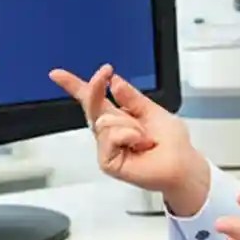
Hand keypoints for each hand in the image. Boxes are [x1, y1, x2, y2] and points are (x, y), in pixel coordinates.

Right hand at [48, 64, 209, 213]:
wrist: (183, 166)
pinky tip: (139, 145)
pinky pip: (111, 136)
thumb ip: (131, 97)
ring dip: (130, 124)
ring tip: (145, 138)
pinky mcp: (108, 162)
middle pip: (91, 105)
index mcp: (119, 118)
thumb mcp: (152, 110)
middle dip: (95, 87)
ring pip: (104, 121)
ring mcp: (107, 147)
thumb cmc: (172, 143)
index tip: (57, 75)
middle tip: (103, 73)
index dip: (74, 87)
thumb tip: (114, 82)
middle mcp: (109, 132)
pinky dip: (128, 135)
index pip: (93, 101)